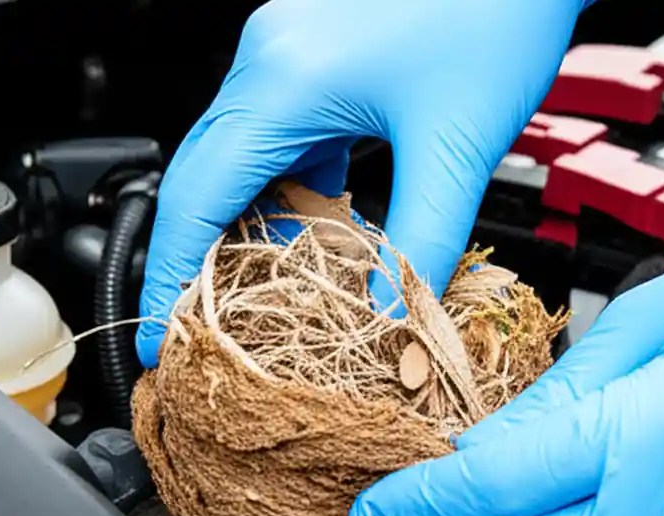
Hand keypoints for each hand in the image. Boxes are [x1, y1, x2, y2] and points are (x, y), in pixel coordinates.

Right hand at [136, 0, 586, 366]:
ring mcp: (286, 47)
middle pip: (206, 174)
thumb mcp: (458, 147)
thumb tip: (394, 319)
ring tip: (272, 288)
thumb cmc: (501, 13)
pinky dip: (293, 182)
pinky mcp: (313, 49)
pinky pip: (280, 130)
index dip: (171, 274)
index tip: (161, 336)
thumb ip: (421, 244)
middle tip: (208, 328)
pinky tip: (322, 221)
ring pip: (244, 155)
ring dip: (256, 219)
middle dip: (203, 255)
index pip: (199, 194)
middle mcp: (268, 56)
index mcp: (284, 78)